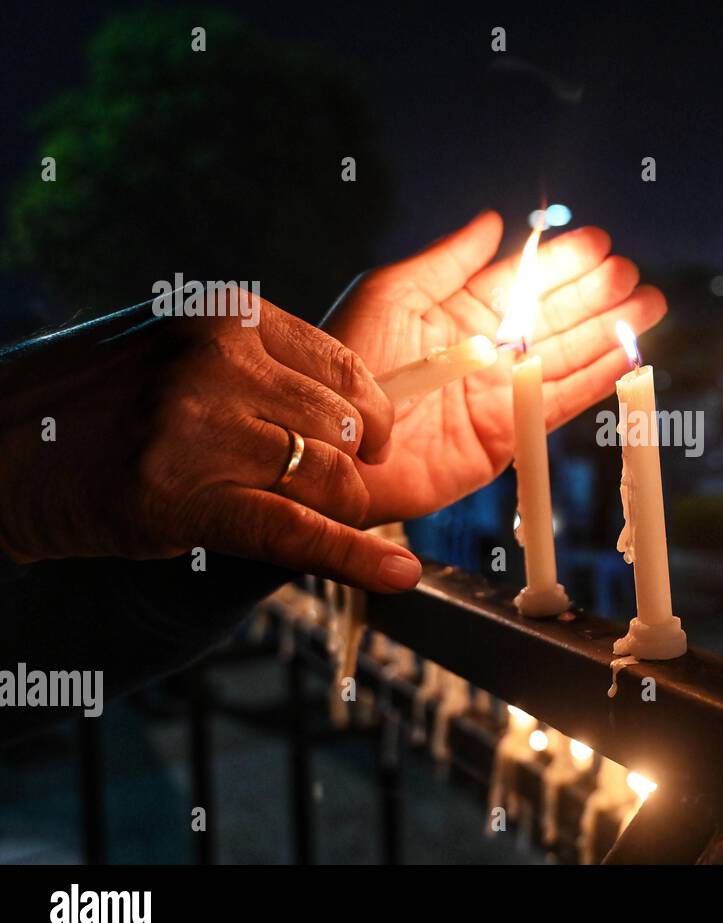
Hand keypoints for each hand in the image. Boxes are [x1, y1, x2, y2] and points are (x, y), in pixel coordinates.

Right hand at [0, 288, 422, 591]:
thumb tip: (351, 409)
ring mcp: (197, 429)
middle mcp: (217, 362)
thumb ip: (257, 367)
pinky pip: (296, 532)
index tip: (370, 444)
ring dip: (337, 512)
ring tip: (312, 521)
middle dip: (351, 470)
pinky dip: (355, 559)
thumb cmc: (94, 403)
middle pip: (342, 428)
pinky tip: (399, 576)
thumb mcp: (177, 349)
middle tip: (332, 492)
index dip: (370, 417)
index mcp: (226, 316)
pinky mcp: (178, 499)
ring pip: (328, 480)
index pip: (345, 368)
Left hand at [324, 210, 666, 523]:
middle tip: (630, 273)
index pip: (522, 283)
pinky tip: (625, 356)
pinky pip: (560, 404)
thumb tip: (492, 221)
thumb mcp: (391, 296)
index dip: (561, 263)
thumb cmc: (348, 366)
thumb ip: (446, 260)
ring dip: (607, 332)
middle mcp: (485, 353)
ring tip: (647, 306)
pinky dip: (595, 381)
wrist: (333, 447)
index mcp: (457, 315)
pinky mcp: (507, 437)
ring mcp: (499, 395)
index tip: (599, 241)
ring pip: (567, 357)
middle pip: (553, 318)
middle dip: (595, 294)